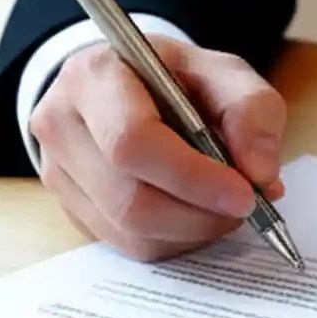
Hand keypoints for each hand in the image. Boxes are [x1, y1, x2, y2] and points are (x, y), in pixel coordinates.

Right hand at [30, 34, 285, 260]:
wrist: (127, 86)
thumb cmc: (174, 79)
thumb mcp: (222, 72)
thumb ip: (251, 111)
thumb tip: (260, 174)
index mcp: (95, 76)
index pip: (132, 142)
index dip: (192, 178)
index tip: (244, 193)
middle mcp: (60, 124)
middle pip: (129, 199)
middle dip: (198, 214)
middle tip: (243, 207)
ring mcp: (56, 172)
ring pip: (128, 230)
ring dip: (190, 231)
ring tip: (221, 208)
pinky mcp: (69, 208)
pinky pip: (126, 245)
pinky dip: (172, 240)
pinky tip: (194, 214)